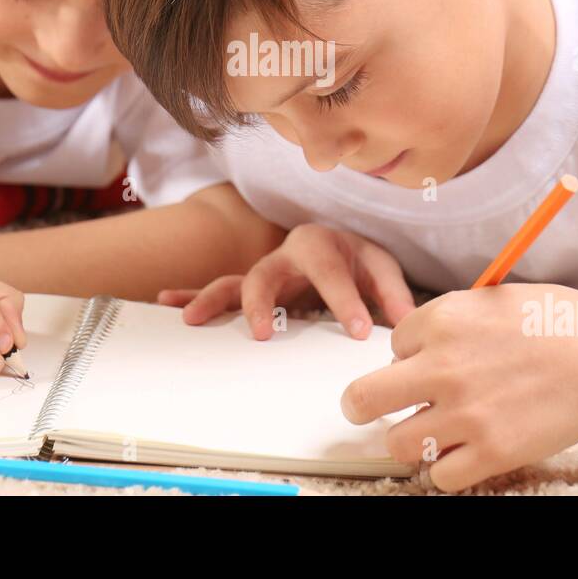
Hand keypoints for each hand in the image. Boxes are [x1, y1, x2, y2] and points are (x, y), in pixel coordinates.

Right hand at [157, 223, 415, 339]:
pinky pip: (220, 290)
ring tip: (194, 319)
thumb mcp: (381, 269)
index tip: (359, 331)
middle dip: (262, 302)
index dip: (346, 301)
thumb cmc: (358, 259)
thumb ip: (392, 294)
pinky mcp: (253, 288)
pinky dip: (193, 296)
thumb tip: (407, 320)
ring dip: (213, 300)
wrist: (342, 245)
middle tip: (262, 333)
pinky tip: (169, 303)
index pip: (332, 273)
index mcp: (322, 246)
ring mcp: (267, 272)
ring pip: (235, 283)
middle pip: (267, 273)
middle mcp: (287, 255)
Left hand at [341, 284, 577, 490]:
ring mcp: (465, 413)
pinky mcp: (492, 451)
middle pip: (364, 398)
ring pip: (399, 443)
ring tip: (431, 434)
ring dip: (410, 439)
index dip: (409, 356)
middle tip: (364, 410)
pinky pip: (441, 476)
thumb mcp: (491, 300)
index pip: (393, 346)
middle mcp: (443, 367)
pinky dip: (447, 469)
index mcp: (442, 321)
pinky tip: (463, 454)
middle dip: (360, 405)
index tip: (429, 362)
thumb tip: (418, 345)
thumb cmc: (558, 321)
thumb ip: (449, 321)